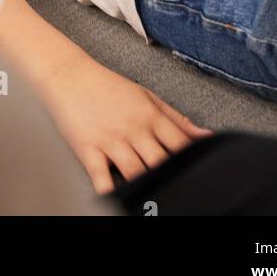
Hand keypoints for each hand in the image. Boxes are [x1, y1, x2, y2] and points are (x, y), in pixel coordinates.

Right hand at [45, 55, 210, 194]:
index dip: (192, 162)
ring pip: (135, 171)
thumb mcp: (147, 96)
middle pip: (160, 162)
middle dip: (169, 177)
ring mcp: (111, 140)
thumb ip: (177, 119)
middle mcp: (133, 129)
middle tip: (177, 190)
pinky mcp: (88, 148)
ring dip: (144, 185)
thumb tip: (207, 137)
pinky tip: (116, 199)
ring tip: (152, 200)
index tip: (198, 175)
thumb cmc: (109, 87)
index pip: (180, 144)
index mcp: (151, 116)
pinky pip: (100, 176)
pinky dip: (108, 191)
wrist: (70, 74)